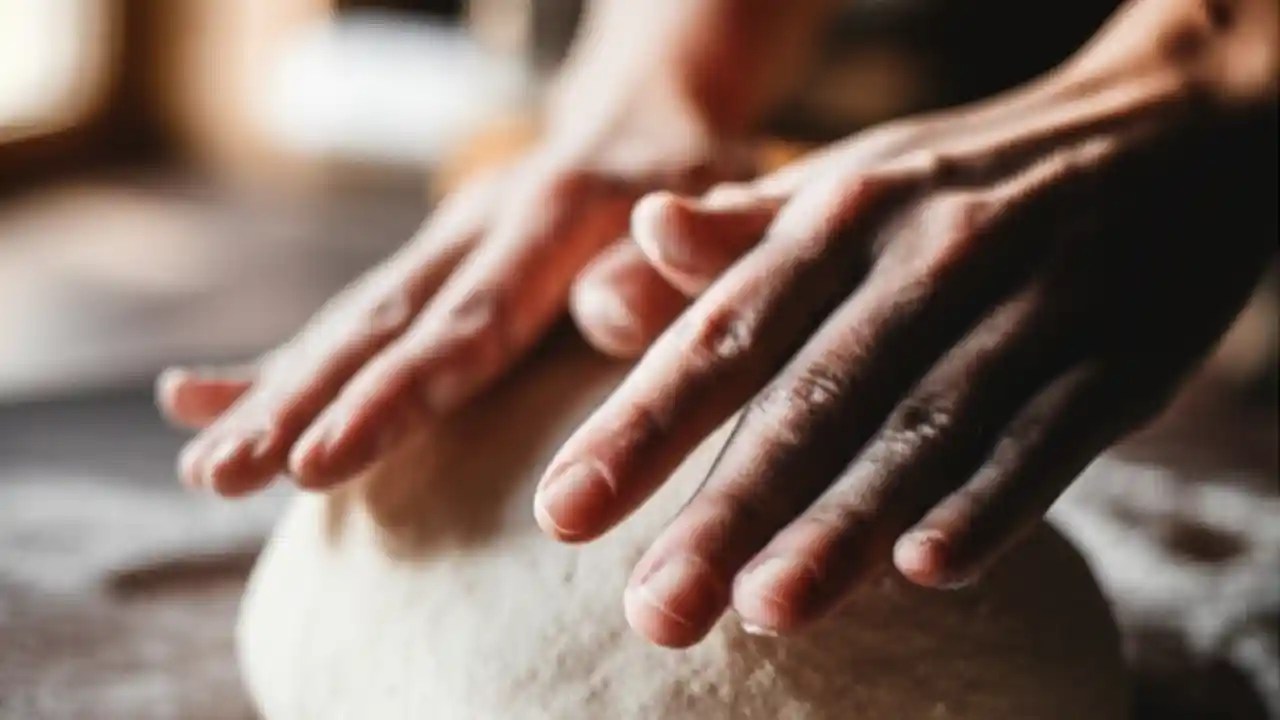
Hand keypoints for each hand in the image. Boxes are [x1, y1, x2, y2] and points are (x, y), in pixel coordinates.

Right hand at [159, 99, 749, 495]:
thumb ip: (685, 254)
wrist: (643, 114)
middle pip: (380, 325)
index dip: (396, 394)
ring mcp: (443, 245)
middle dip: (299, 405)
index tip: (321, 459)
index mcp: (555, 219)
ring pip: (349, 323)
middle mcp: (478, 228)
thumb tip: (609, 308)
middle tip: (222, 479)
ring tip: (203, 470)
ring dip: (273, 395)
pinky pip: (345, 316)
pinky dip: (272, 360)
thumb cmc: (698, 174)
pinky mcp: (428, 266)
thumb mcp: (724, 198)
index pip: (468, 323)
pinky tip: (195, 398)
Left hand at [532, 66, 1273, 645]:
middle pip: (812, 399)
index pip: (728, 331)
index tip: (565, 511)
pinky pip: (1047, 441)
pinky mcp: (1118, 361)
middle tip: (652, 612)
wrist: (1170, 131)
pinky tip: (931, 570)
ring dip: (844, 524)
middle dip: (728, 509)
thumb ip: (749, 227)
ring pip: (921, 431)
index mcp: (844, 216)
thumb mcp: (857, 178)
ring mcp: (1027, 309)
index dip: (645, 423)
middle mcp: (926, 259)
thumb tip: (641, 233)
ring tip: (765, 610)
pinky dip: (991, 503)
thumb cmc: (970, 179)